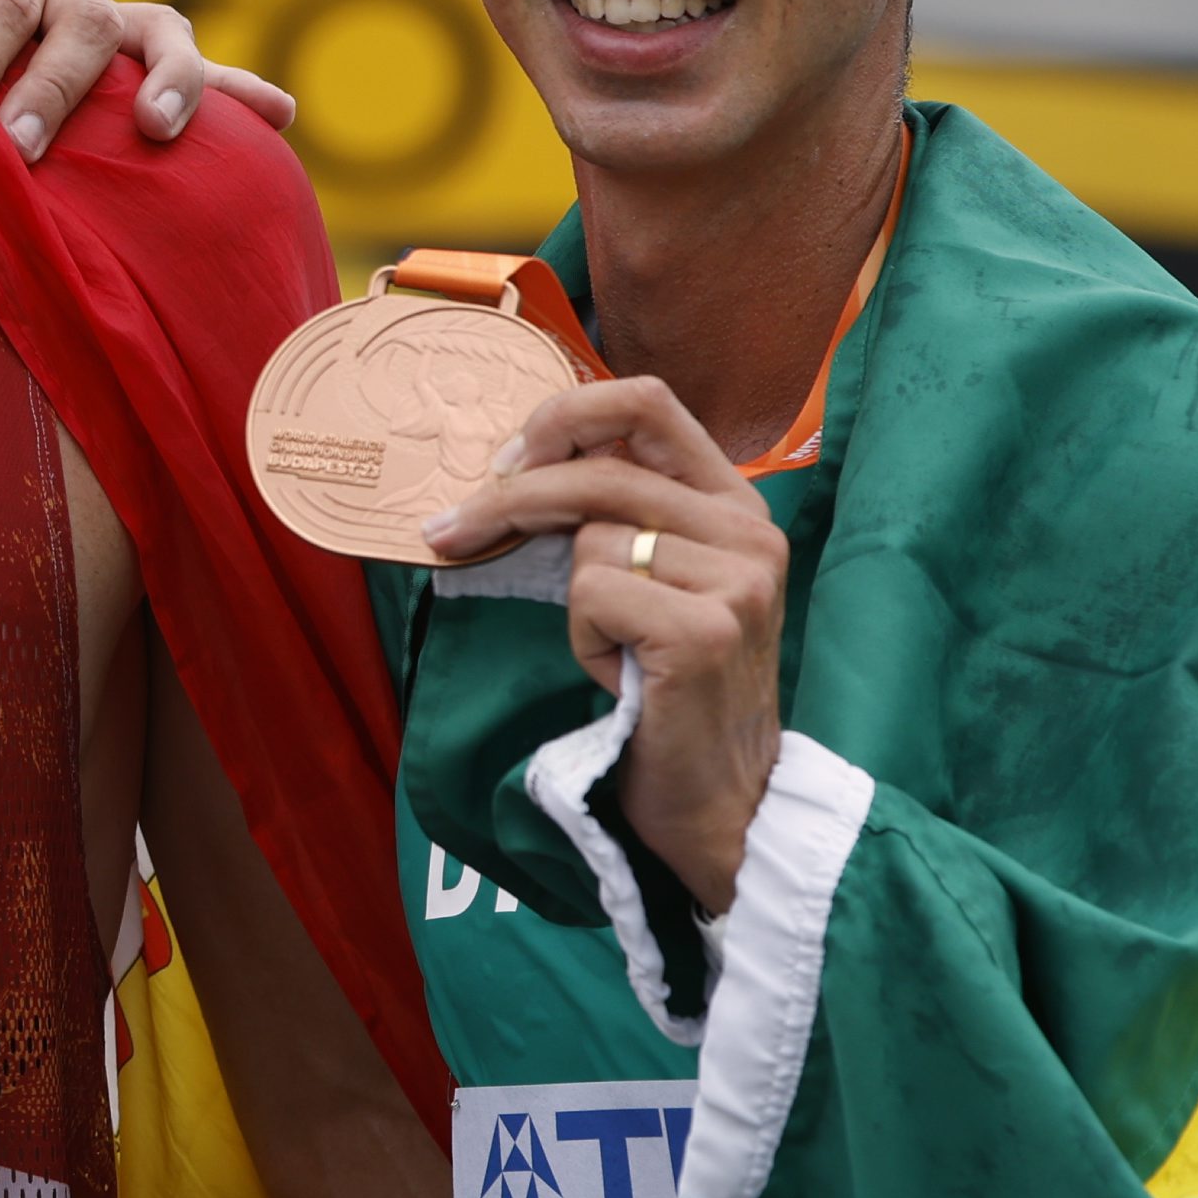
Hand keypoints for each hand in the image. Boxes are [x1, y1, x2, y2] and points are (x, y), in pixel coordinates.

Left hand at [420, 380, 788, 915]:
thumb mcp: (656, 582)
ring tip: (614, 649)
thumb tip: (511, 461)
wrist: (721, 796)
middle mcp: (749, 530)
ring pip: (590, 540)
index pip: (646, 401)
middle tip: (447, 530)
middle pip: (599, 467)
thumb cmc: (668, 688)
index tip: (504, 461)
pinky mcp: (706, 630)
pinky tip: (621, 674)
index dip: (562, 415)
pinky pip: (592, 596)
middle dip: (506, 500)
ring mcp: (737, 579)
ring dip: (573, 602)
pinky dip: (584, 640)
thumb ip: (617, 514)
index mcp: (735, 503)